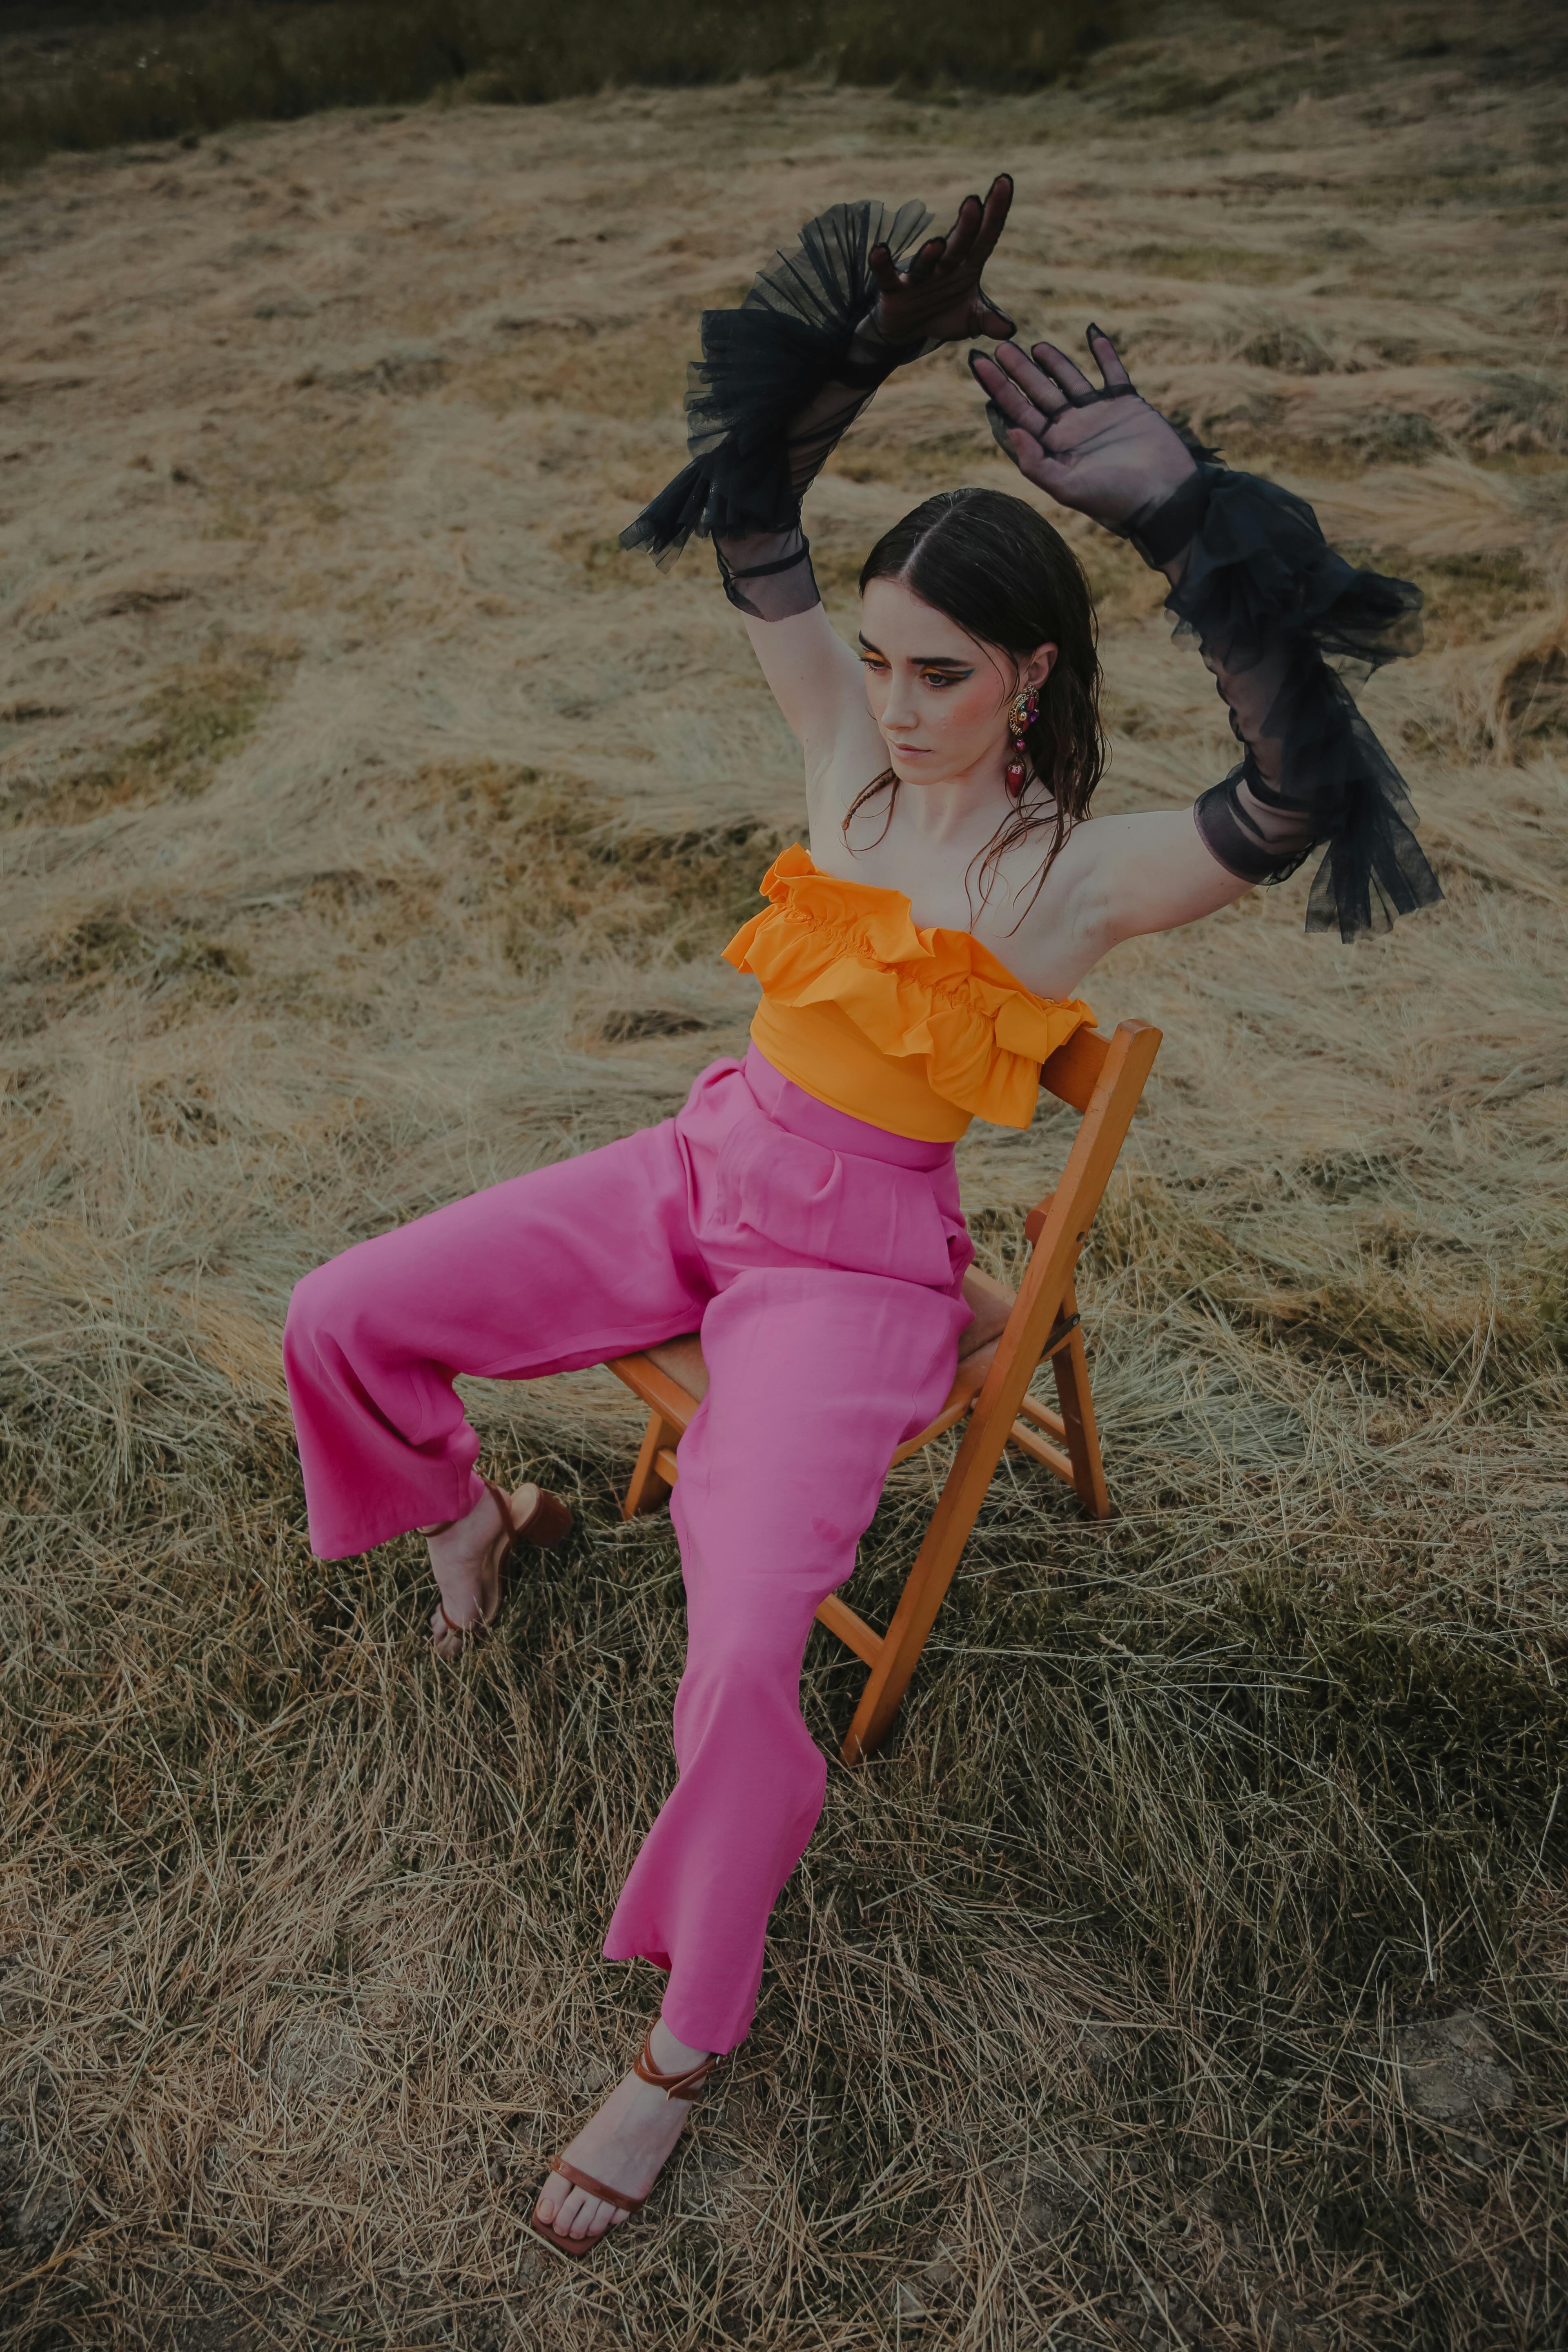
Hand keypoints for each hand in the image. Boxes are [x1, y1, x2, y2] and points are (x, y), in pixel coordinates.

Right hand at [869, 174, 1015, 346]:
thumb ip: (989, 321)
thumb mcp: (970, 321)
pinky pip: (886, 275)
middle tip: (973, 203)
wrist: (908, 329)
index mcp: (967, 267)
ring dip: (930, 255)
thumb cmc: (943, 314)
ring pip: (926, 263)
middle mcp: (944, 267)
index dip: (995, 212)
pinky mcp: (893, 290)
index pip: (985, 237)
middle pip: (959, 246)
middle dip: (966, 227)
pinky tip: (880, 250)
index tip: (1005, 181)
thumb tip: (1008, 331)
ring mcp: (918, 278)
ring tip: (937, 243)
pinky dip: (882, 264)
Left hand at [969, 327, 1196, 530]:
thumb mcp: (1068, 489)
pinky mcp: (1126, 404)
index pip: (1019, 414)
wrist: (1164, 497)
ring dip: (1054, 362)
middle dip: (1019, 371)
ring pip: (1070, 380)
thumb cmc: (1114, 499)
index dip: (999, 390)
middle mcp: (1072, 430)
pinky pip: (1113, 372)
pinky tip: (1092, 332)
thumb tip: (1011, 430)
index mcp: (1054, 449)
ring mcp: (1098, 415)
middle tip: (999, 347)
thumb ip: (1036, 464)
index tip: (980, 365)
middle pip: (1039, 393)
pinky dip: (1104, 353)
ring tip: (1035, 346)